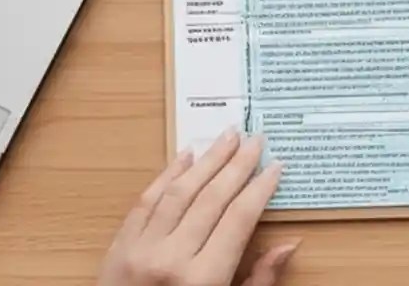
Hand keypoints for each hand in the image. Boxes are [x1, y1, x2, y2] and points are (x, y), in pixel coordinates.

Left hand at [99, 128, 297, 285]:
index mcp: (203, 281)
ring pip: (178, 192)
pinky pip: (145, 202)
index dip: (259, 189)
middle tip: (255, 140)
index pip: (239, 220)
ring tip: (226, 138)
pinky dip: (166, 176)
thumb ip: (258, 282)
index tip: (276, 167)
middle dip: (237, 166)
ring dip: (205, 161)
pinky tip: (185, 158)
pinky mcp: (119, 248)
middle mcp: (170, 260)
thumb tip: (289, 244)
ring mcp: (140, 251)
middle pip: (211, 199)